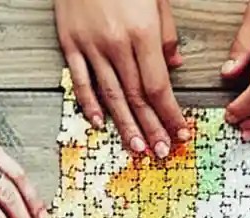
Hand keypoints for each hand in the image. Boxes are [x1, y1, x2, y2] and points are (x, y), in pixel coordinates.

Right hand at [56, 0, 188, 156]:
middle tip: (160, 152)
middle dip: (151, 127)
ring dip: (125, 124)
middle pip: (137, 96)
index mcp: (141, 33)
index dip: (170, 113)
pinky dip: (89, 103)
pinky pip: (80, 80)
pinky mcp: (69, 43)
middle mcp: (115, 45)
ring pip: (111, 94)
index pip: (158, 86)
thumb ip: (167, 34)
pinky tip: (99, 123)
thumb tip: (175, 67)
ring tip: (136, 147)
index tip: (180, 132)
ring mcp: (90, 46)